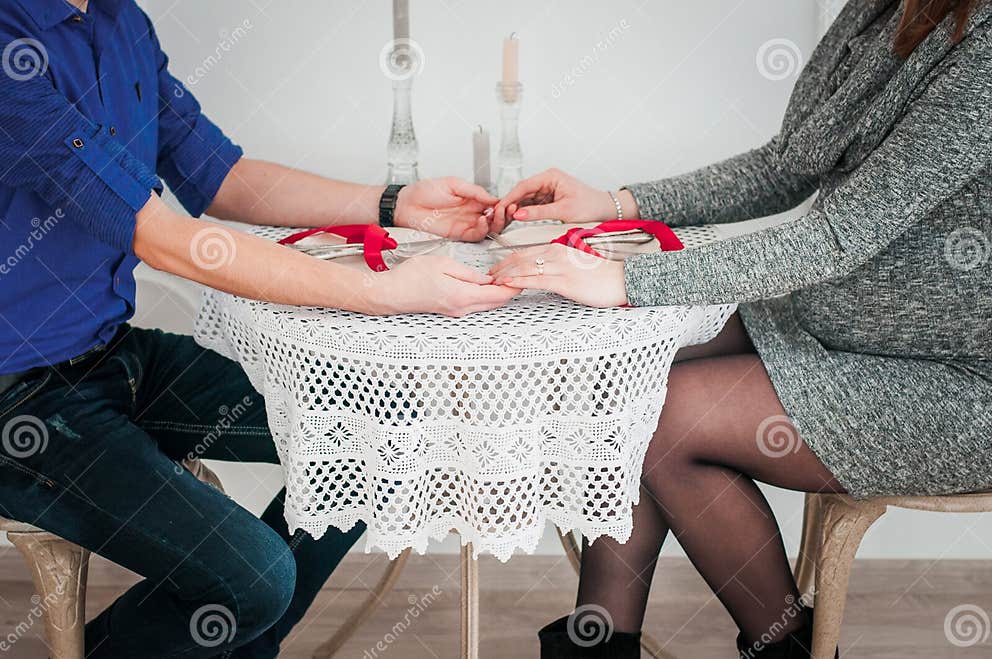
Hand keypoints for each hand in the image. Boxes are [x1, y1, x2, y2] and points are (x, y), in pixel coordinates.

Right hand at [375, 255, 518, 315]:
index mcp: (463, 296)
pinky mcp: (451, 310)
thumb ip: (470, 273)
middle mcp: (463, 309)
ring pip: (488, 304)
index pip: (500, 295)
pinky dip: (486, 294)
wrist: (390, 293)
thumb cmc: (411, 277)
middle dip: (510, 288)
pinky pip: (476, 304)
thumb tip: (488, 279)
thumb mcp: (444, 264)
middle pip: (497, 302)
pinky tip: (486, 282)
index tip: (524, 273)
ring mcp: (457, 312)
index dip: (515, 285)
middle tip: (517, 271)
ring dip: (498, 292)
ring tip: (503, 274)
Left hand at [395, 177, 497, 241]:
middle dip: (504, 214)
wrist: (407, 204)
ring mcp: (466, 223)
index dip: (504, 203)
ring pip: (490, 228)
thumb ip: (474, 191)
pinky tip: (483, 222)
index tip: (508, 202)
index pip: (494, 203)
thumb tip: (492, 196)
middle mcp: (471, 212)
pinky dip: (483, 230)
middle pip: (496, 217)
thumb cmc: (424, 191)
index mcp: (472, 198)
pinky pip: (476, 235)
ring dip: (496, 223)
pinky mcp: (459, 234)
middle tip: (505, 210)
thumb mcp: (453, 183)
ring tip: (496, 215)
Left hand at [488, 244, 627, 307]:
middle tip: (487, 277)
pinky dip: (518, 281)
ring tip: (491, 282)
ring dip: (504, 275)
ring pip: (524, 268)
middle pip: (520, 258)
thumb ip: (559, 265)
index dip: (507, 260)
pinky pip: (536, 280)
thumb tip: (545, 273)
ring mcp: (559, 267)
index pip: (526, 252)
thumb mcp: (576, 264)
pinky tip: (507, 284)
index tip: (496, 268)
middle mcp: (556, 254)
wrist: (623, 278)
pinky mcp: (564, 282)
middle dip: (501, 268)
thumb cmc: (603, 274)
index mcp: (558, 248)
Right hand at [492, 168, 637, 231]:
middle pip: (521, 192)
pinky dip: (523, 213)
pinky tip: (515, 220)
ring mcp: (546, 190)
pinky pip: (531, 206)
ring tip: (504, 221)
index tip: (500, 209)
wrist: (605, 210)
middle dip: (510, 205)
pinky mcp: (547, 200)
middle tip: (499, 217)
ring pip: (524, 200)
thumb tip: (519, 215)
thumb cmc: (590, 206)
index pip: (524, 186)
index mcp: (550, 176)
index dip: (510, 198)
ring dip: (515, 210)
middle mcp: (547, 181)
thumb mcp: (563, 210)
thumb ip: (539, 213)